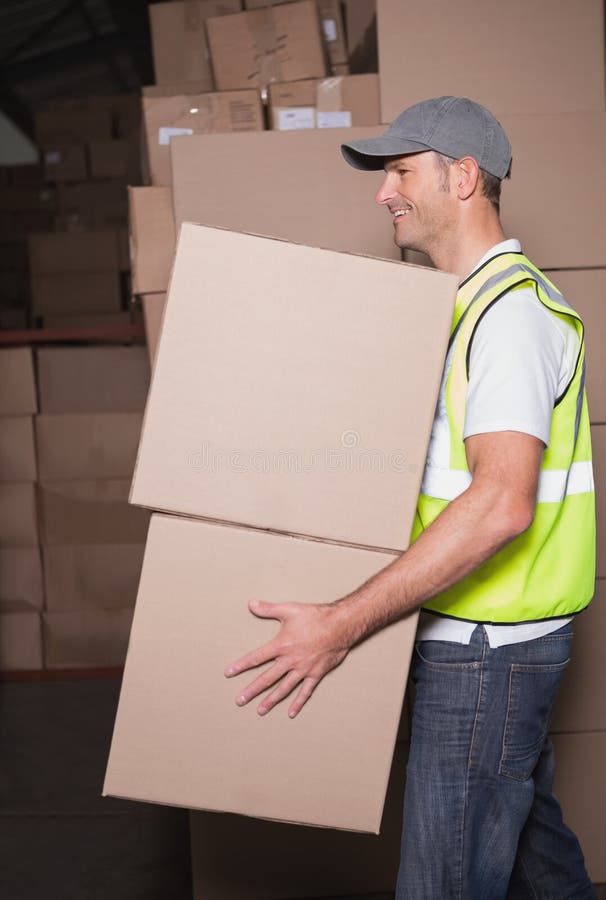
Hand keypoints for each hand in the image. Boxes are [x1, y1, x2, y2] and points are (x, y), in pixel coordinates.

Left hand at [225, 599, 350, 717]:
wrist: (340, 625)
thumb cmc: (315, 616)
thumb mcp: (289, 609)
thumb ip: (268, 609)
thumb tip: (251, 604)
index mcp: (281, 645)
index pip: (256, 658)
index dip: (241, 665)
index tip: (229, 673)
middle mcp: (290, 660)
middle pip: (267, 678)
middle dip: (252, 690)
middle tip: (240, 700)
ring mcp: (303, 669)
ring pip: (283, 688)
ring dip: (271, 700)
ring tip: (260, 710)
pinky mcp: (316, 674)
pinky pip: (305, 691)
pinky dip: (298, 703)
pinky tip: (290, 712)